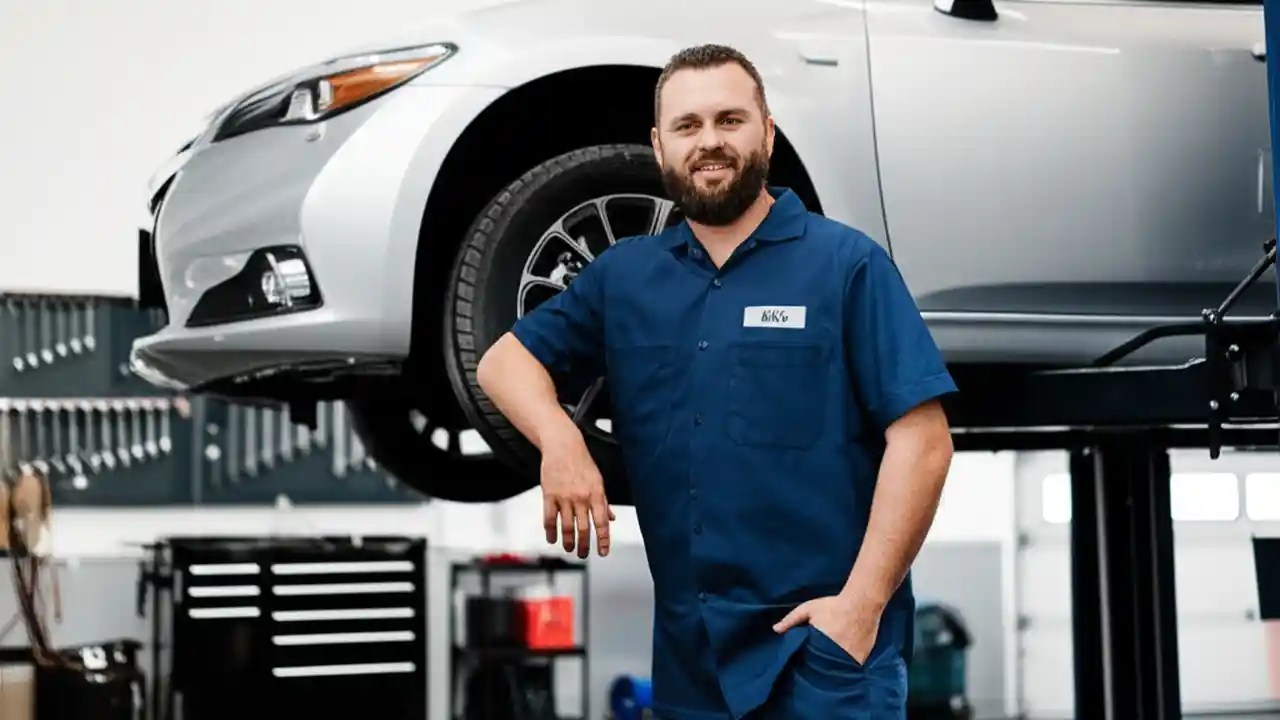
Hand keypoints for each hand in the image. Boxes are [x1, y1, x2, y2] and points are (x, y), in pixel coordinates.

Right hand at [540, 432, 614, 557]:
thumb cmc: (582, 462)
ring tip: (569, 548)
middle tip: (584, 555)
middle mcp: (581, 498)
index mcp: (596, 494)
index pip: (602, 523)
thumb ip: (604, 501)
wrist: (563, 446)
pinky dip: (550, 531)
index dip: (603, 540)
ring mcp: (564, 497)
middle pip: (584, 528)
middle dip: (584, 545)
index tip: (603, 552)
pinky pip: (549, 518)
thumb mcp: (598, 481)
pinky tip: (552, 539)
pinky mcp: (549, 495)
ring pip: (567, 526)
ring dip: (568, 541)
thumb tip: (611, 518)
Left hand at [772, 594, 881, 665]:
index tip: (803, 661)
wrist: (862, 603)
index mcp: (819, 645)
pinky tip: (842, 661)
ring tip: (828, 663)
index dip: (806, 663)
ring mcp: (850, 659)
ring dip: (833, 668)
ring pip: (838, 670)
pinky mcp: (861, 659)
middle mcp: (835, 655)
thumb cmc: (833, 606)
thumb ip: (791, 620)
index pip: (809, 662)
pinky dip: (846, 667)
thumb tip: (775, 629)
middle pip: (823, 669)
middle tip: (816, 662)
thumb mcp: (808, 609)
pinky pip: (850, 668)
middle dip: (819, 667)